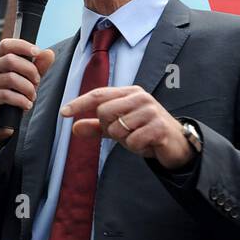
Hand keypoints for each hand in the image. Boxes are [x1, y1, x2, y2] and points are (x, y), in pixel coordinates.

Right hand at [0, 39, 55, 147]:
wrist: (0, 126)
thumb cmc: (13, 101)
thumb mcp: (29, 82)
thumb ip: (38, 68)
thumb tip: (48, 53)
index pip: (6, 45)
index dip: (22, 46)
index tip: (37, 52)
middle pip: (10, 60)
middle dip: (30, 70)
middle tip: (37, 82)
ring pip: (10, 78)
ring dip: (27, 88)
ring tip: (32, 97)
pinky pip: (5, 94)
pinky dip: (20, 100)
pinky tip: (26, 105)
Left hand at [60, 85, 194, 169]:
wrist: (176, 143)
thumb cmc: (145, 131)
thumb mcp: (119, 128)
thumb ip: (97, 128)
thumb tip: (74, 128)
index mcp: (129, 93)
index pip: (98, 95)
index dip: (79, 103)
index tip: (63, 112)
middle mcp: (140, 97)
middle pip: (104, 112)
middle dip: (108, 128)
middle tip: (125, 132)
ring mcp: (150, 111)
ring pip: (116, 129)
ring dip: (124, 140)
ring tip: (138, 137)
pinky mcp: (159, 127)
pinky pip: (132, 141)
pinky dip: (136, 147)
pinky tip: (147, 144)